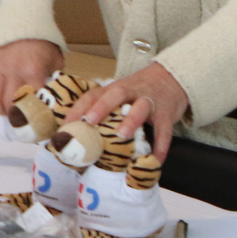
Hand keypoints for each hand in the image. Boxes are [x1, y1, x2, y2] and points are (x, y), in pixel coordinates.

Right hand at [0, 38, 63, 116]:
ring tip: (5, 113)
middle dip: (14, 115)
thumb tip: (53, 101)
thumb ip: (53, 82)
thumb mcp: (55, 63)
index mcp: (33, 71)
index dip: (33, 115)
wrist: (24, 24)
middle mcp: (13, 71)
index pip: (31, 100)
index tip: (37, 123)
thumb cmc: (43, 45)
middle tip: (19, 120)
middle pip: (9, 102)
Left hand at [65, 61, 189, 158]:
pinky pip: (164, 130)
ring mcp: (150, 101)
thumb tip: (79, 133)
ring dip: (131, 120)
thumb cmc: (138, 91)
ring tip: (122, 134)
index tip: (65, 125)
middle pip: (116, 94)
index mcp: (114, 89)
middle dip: (101, 106)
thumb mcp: (119, 94)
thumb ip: (103, 108)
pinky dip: (161, 146)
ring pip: (141, 107)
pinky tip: (155, 160)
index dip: (78, 109)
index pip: (93, 95)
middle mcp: (131, 92)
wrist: (171, 77)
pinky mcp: (166, 113)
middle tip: (89, 121)